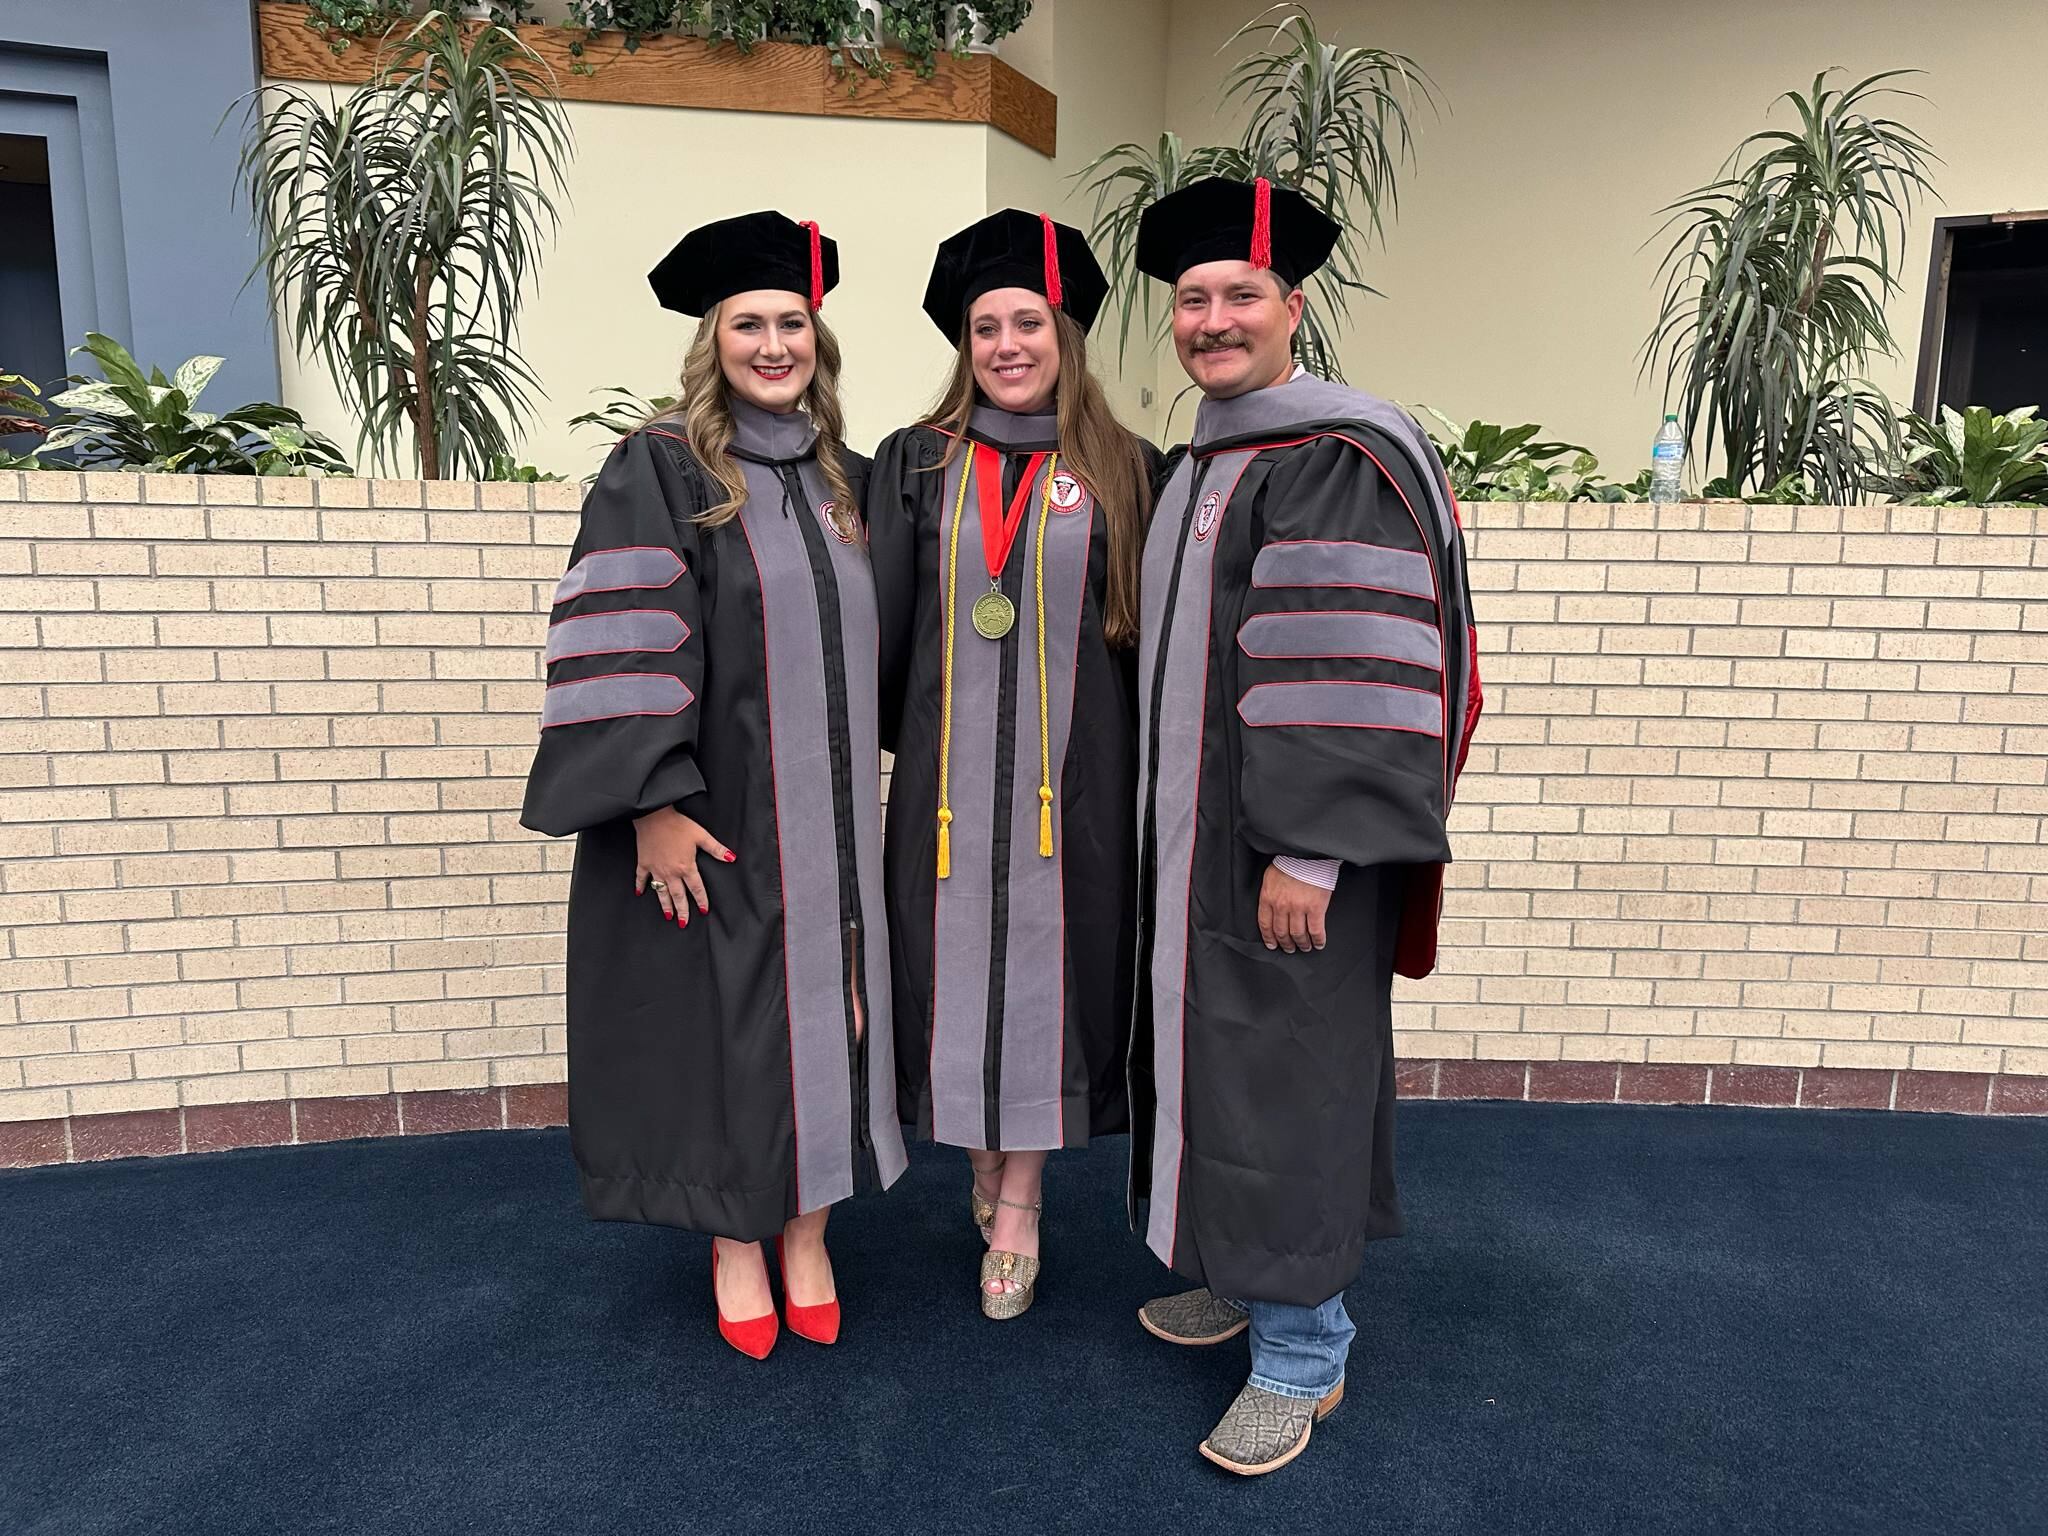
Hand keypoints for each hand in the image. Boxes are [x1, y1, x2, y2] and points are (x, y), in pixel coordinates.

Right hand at [632, 806, 734, 927]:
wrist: (654, 816)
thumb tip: (731, 858)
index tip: (703, 910)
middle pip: (678, 896)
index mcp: (686, 866)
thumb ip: (716, 849)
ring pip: (661, 892)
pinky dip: (640, 886)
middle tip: (683, 923)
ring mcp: (656, 869)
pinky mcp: (644, 863)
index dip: (701, 900)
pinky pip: (641, 878)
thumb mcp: (701, 835)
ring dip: (665, 905)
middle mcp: (671, 872)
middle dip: (682, 911)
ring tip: (668, 916)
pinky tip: (640, 893)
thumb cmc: (677, 824)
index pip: (696, 888)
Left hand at [1258, 862, 1329, 953]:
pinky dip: (1317, 940)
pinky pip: (1316, 930)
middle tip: (1289, 948)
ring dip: (1302, 944)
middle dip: (1285, 944)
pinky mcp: (1315, 908)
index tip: (1272, 945)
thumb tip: (1271, 906)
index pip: (1265, 924)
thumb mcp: (1271, 876)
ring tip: (1305, 947)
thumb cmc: (1290, 861)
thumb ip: (1270, 893)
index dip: (1269, 938)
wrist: (1307, 853)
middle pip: (1281, 932)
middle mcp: (1281, 906)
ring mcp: (1298, 908)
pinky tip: (1319, 944)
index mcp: (1268, 898)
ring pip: (1298, 934)